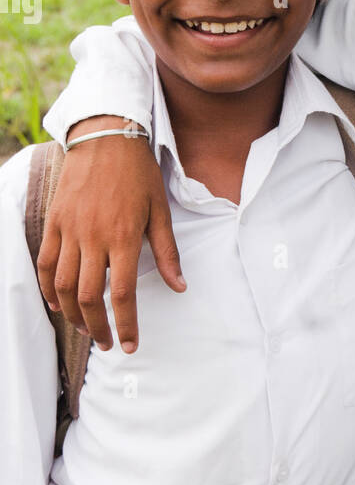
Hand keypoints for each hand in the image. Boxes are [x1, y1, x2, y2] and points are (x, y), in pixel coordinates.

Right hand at [37, 116, 183, 352]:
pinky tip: (58, 304)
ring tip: (86, 327)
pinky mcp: (54, 222)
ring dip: (73, 313)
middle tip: (107, 343)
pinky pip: (45, 262)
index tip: (130, 345)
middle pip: (89, 296)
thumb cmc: (138, 174)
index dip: (126, 324)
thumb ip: (166, 252)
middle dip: (98, 326)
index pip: (122, 293)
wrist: (105, 138)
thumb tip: (179, 286)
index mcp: (123, 236)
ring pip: (63, 285)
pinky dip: (49, 288)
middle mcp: (93, 237)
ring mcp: (69, 230)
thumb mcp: (160, 211)